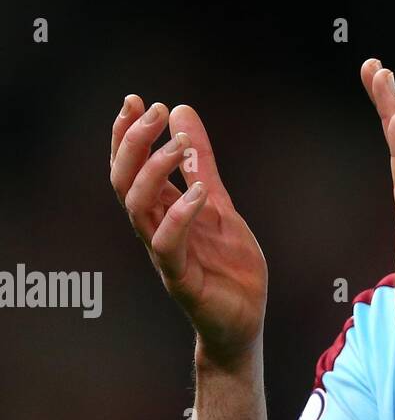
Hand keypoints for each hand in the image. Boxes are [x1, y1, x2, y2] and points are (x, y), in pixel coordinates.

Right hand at [110, 96, 267, 367]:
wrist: (244, 319)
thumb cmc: (227, 266)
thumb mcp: (219, 204)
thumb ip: (200, 164)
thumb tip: (181, 111)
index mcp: (162, 211)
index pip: (130, 167)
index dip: (127, 134)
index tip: (135, 101)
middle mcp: (155, 230)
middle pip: (124, 181)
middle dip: (133, 143)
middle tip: (151, 112)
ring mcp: (165, 255)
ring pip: (138, 209)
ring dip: (154, 171)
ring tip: (177, 145)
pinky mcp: (181, 279)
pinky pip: (168, 245)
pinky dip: (180, 216)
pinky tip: (198, 194)